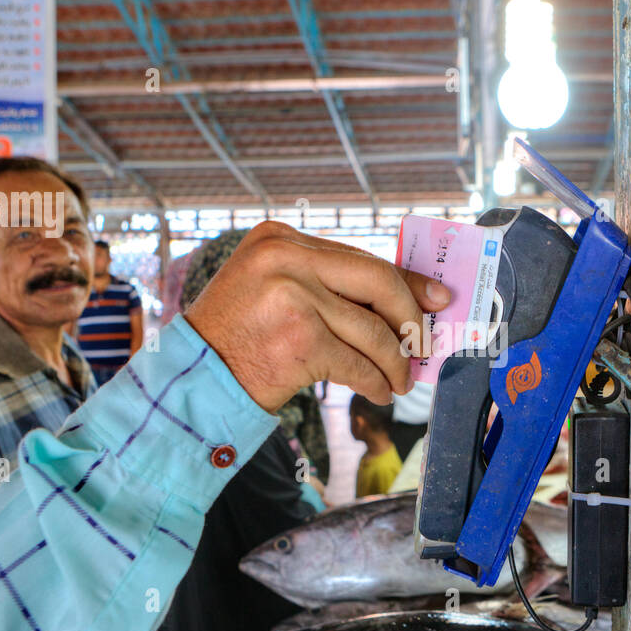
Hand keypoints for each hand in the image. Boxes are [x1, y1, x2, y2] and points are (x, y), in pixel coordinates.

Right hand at [185, 221, 449, 411]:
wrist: (195, 379)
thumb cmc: (239, 337)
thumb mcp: (275, 290)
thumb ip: (328, 284)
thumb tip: (410, 296)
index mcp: (279, 238)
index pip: (359, 257)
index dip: (403, 282)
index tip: (434, 299)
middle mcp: (285, 259)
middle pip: (377, 281)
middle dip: (409, 317)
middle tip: (422, 344)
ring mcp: (292, 297)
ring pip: (372, 329)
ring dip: (394, 361)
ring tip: (399, 379)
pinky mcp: (300, 340)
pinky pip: (358, 363)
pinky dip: (375, 381)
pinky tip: (378, 392)